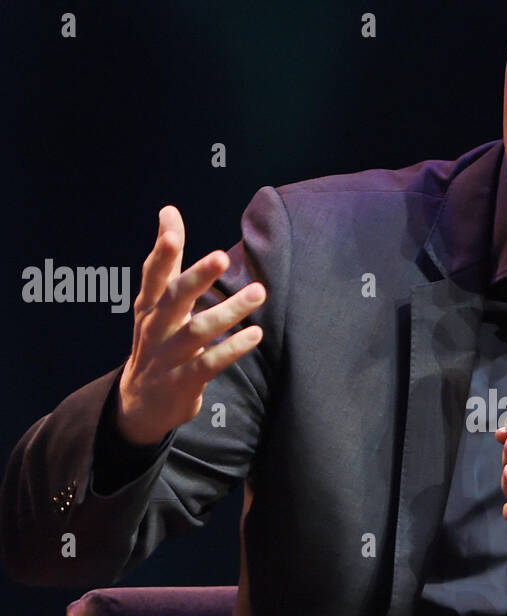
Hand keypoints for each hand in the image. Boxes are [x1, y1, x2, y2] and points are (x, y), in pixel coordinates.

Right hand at [114, 206, 266, 446]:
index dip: (162, 252)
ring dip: (228, 311)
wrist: (139, 405)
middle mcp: (156, 328)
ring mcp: (168, 357)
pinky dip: (231, 349)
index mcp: (149, 306)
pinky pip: (209, 364)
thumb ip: (166, 259)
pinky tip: (254, 334)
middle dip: (196, 278)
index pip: (153, 274)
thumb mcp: (154, 302)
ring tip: (258, 293)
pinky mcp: (183, 382)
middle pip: (174, 299)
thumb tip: (169, 211)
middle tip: (220, 256)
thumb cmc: (155, 341)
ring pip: (197, 331)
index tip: (171, 228)